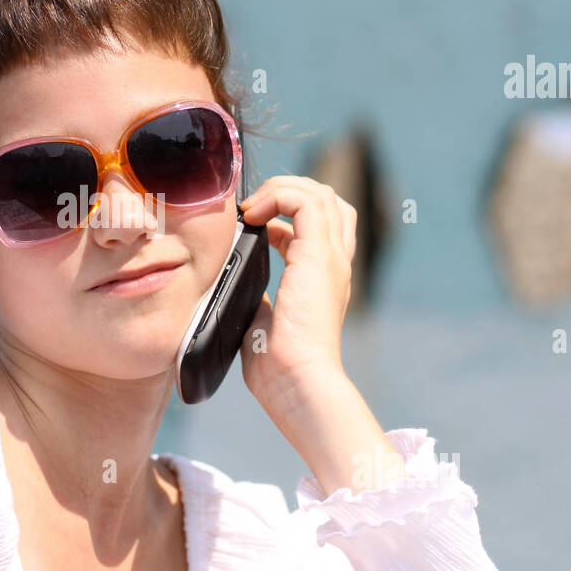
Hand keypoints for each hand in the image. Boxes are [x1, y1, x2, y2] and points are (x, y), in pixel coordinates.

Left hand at [236, 175, 356, 403]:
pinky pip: (305, 201)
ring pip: (320, 193)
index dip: (286, 214)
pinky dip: (277, 196)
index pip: (321, 226)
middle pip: (328, 201)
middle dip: (288, 192)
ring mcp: (330, 257)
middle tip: (252, 209)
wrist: (296, 381)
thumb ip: (258, 299)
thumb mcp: (263, 322)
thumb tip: (237, 287)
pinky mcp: (318, 255)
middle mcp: (333, 264)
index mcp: (323, 279)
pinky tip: (251, 215)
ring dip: (280, 189)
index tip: (253, 226)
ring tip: (250, 208)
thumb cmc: (276, 367)